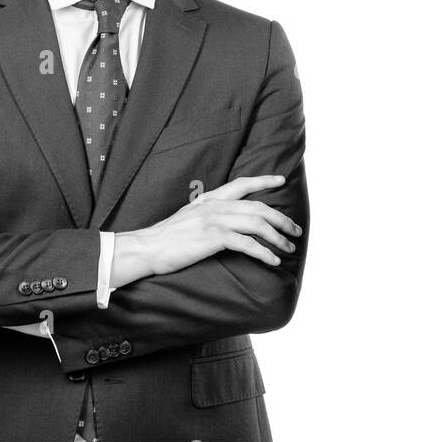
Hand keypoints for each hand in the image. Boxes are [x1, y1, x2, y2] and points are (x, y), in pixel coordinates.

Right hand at [114, 175, 301, 283]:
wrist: (144, 248)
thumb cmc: (164, 239)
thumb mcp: (187, 218)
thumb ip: (206, 215)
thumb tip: (222, 222)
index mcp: (209, 199)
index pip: (241, 184)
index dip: (263, 181)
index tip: (281, 181)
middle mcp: (215, 206)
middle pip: (258, 207)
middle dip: (281, 219)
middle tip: (296, 230)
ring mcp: (214, 220)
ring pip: (257, 224)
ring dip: (278, 237)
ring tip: (288, 248)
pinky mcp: (213, 238)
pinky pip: (247, 244)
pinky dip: (264, 253)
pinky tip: (273, 261)